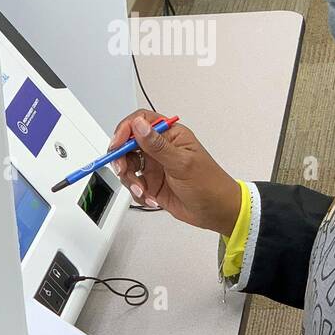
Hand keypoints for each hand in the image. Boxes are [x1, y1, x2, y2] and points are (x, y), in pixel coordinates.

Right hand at [107, 110, 241, 234]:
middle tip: (124, 171)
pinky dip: (138, 193)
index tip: (117, 145)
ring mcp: (155, 166)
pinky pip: (133, 184)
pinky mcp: (152, 183)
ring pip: (128, 166)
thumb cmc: (209, 184)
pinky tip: (151, 199)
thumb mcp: (182, 164)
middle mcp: (160, 148)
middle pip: (128, 144)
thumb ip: (158, 145)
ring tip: (144, 191)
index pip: (141, 121)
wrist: (216, 212)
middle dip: (122, 159)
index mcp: (170, 135)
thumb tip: (139, 125)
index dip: (125, 131)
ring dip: (130, 180)